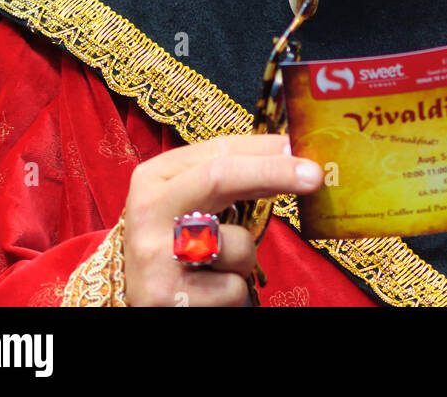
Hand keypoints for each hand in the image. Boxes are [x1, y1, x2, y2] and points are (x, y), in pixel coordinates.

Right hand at [123, 134, 322, 306]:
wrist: (132, 296)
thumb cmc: (171, 240)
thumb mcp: (185, 200)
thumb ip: (225, 175)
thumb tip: (288, 152)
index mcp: (153, 178)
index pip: (217, 153)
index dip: (263, 150)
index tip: (302, 148)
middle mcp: (148, 212)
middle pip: (220, 179)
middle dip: (272, 173)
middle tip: (314, 175)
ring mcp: (156, 257)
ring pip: (237, 244)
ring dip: (247, 256)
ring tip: (216, 265)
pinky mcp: (168, 298)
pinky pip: (234, 288)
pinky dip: (234, 290)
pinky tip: (207, 292)